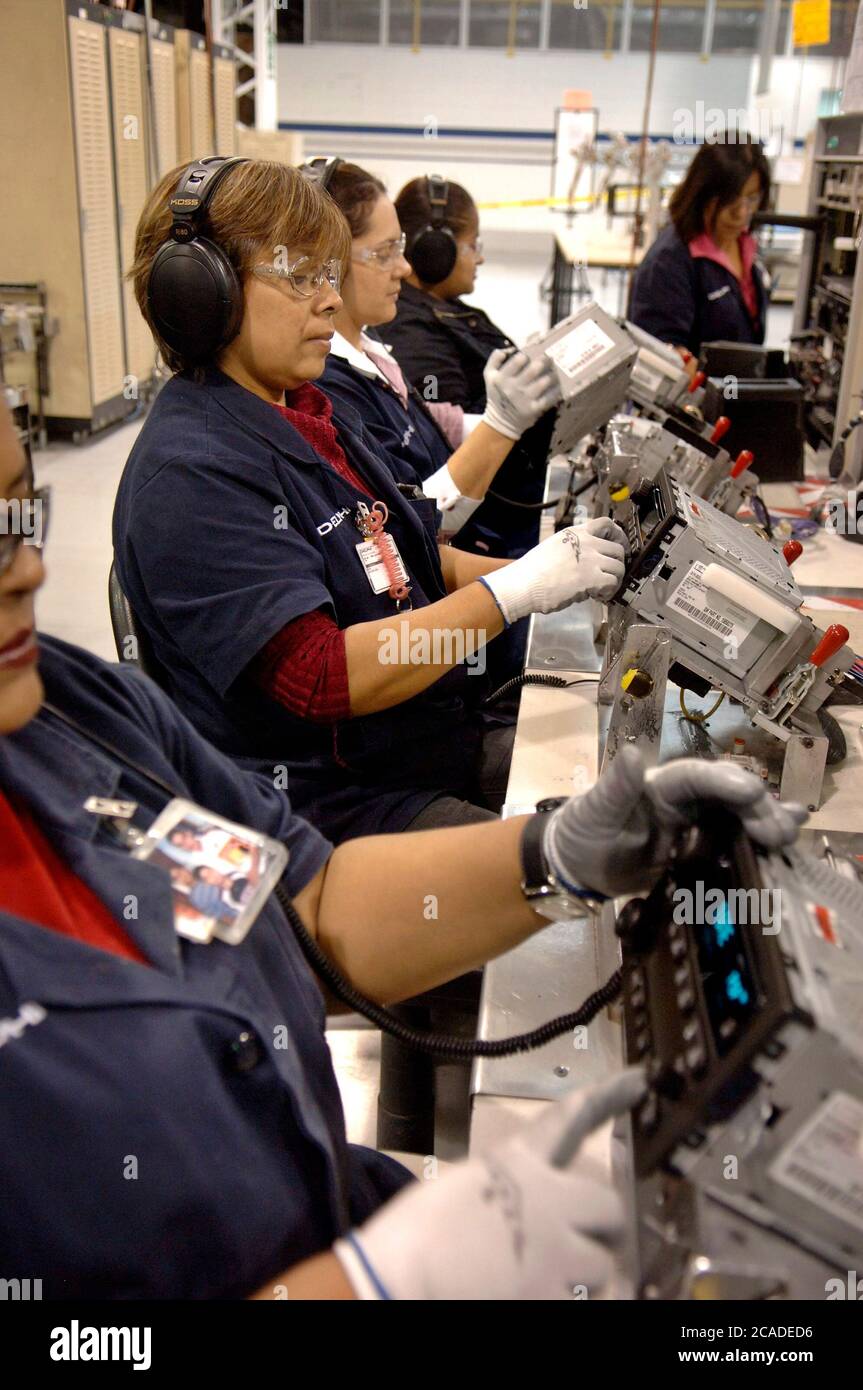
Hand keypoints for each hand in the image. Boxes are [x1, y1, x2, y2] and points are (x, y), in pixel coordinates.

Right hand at [334, 1068, 645, 1300]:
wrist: (401, 1275)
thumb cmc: (415, 1234)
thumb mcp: (463, 1187)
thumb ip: (506, 1189)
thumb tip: (525, 1209)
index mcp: (519, 1165)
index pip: (569, 1120)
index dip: (608, 1097)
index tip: (635, 1080)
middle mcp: (549, 1201)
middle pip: (609, 1209)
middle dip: (600, 1227)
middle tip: (581, 1243)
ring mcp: (558, 1252)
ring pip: (600, 1267)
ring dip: (580, 1274)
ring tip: (541, 1279)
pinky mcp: (555, 1297)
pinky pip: (582, 1303)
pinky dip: (562, 1301)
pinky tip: (532, 1299)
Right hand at [479, 517, 627, 625]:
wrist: (524, 584)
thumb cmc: (533, 571)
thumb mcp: (554, 547)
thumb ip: (572, 548)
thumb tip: (586, 560)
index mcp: (575, 533)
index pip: (606, 523)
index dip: (618, 535)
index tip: (619, 546)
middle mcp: (586, 542)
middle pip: (618, 549)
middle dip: (618, 564)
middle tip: (611, 576)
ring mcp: (591, 559)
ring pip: (619, 567)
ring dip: (615, 580)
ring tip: (603, 590)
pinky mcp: (592, 578)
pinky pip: (613, 583)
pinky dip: (609, 592)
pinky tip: (598, 597)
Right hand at [481, 347, 560, 440]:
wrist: (500, 422)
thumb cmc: (497, 394)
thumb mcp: (489, 375)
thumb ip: (495, 358)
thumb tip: (511, 348)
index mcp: (501, 378)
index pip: (518, 360)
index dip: (529, 353)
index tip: (534, 352)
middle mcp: (512, 388)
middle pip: (534, 369)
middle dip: (544, 361)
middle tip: (549, 358)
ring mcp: (524, 399)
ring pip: (544, 381)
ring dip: (552, 374)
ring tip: (554, 371)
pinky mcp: (534, 409)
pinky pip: (549, 397)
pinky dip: (556, 390)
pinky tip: (558, 385)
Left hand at [544, 745, 807, 897]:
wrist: (576, 868)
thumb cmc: (582, 832)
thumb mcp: (593, 811)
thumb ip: (614, 786)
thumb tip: (631, 752)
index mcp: (660, 786)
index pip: (696, 777)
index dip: (725, 782)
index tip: (752, 791)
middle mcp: (683, 802)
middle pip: (727, 797)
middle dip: (757, 809)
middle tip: (780, 830)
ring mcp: (695, 827)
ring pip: (738, 817)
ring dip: (767, 822)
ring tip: (793, 833)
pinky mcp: (700, 854)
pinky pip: (734, 844)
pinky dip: (761, 842)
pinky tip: (790, 842)